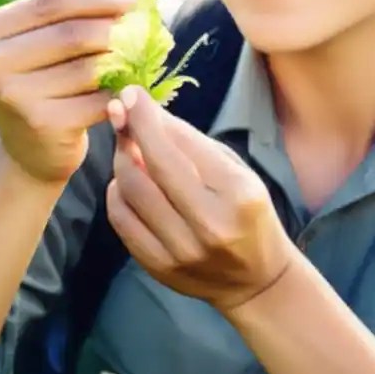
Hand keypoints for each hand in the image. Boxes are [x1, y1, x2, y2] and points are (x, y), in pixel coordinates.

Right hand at [0, 0, 138, 184]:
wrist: (29, 152)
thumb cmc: (41, 83)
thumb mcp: (40, 44)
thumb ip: (69, 16)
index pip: (49, 3)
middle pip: (69, 33)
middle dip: (112, 25)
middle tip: (141, 23)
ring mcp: (13, 98)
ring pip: (88, 67)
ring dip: (120, 60)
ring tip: (137, 55)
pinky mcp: (42, 125)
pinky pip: (97, 99)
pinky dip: (117, 93)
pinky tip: (125, 91)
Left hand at [105, 84, 295, 312]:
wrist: (256, 279)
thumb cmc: (247, 213)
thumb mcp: (235, 171)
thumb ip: (191, 143)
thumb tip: (144, 113)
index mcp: (236, 194)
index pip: (178, 147)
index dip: (146, 117)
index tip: (130, 94)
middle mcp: (209, 225)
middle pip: (149, 167)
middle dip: (128, 131)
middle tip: (119, 112)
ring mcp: (181, 250)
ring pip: (129, 191)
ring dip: (122, 161)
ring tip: (129, 149)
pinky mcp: (159, 267)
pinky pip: (121, 219)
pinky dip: (118, 193)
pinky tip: (128, 183)